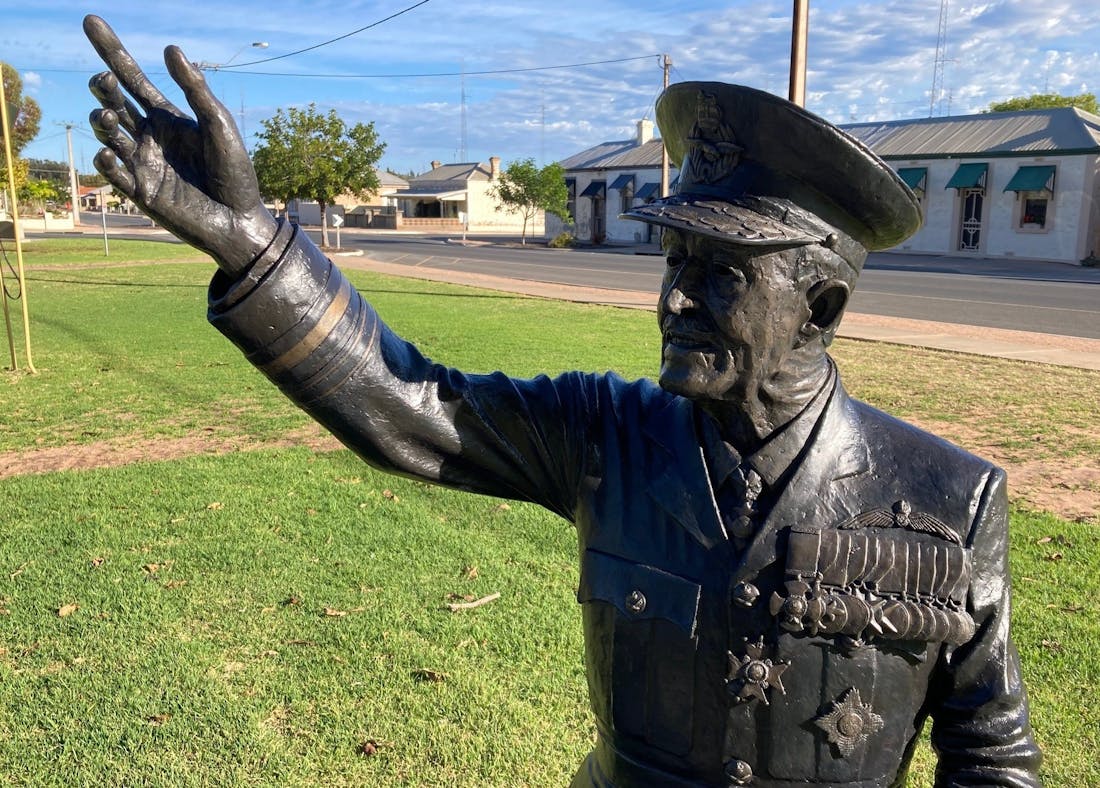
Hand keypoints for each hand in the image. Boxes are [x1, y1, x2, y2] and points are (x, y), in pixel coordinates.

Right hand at [84, 15, 277, 275]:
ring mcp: (142, 162)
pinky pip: (112, 172)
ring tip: (108, 116)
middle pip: (113, 101)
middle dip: (103, 88)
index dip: (112, 51)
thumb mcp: (219, 126)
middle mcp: (150, 136)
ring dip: (101, 120)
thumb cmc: (235, 173)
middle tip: (104, 80)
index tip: (91, 20)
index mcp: (169, 117)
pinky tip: (108, 151)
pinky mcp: (140, 191)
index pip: (132, 78)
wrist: (239, 221)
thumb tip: (171, 48)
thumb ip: (196, 91)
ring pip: (107, 132)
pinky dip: (105, 160)